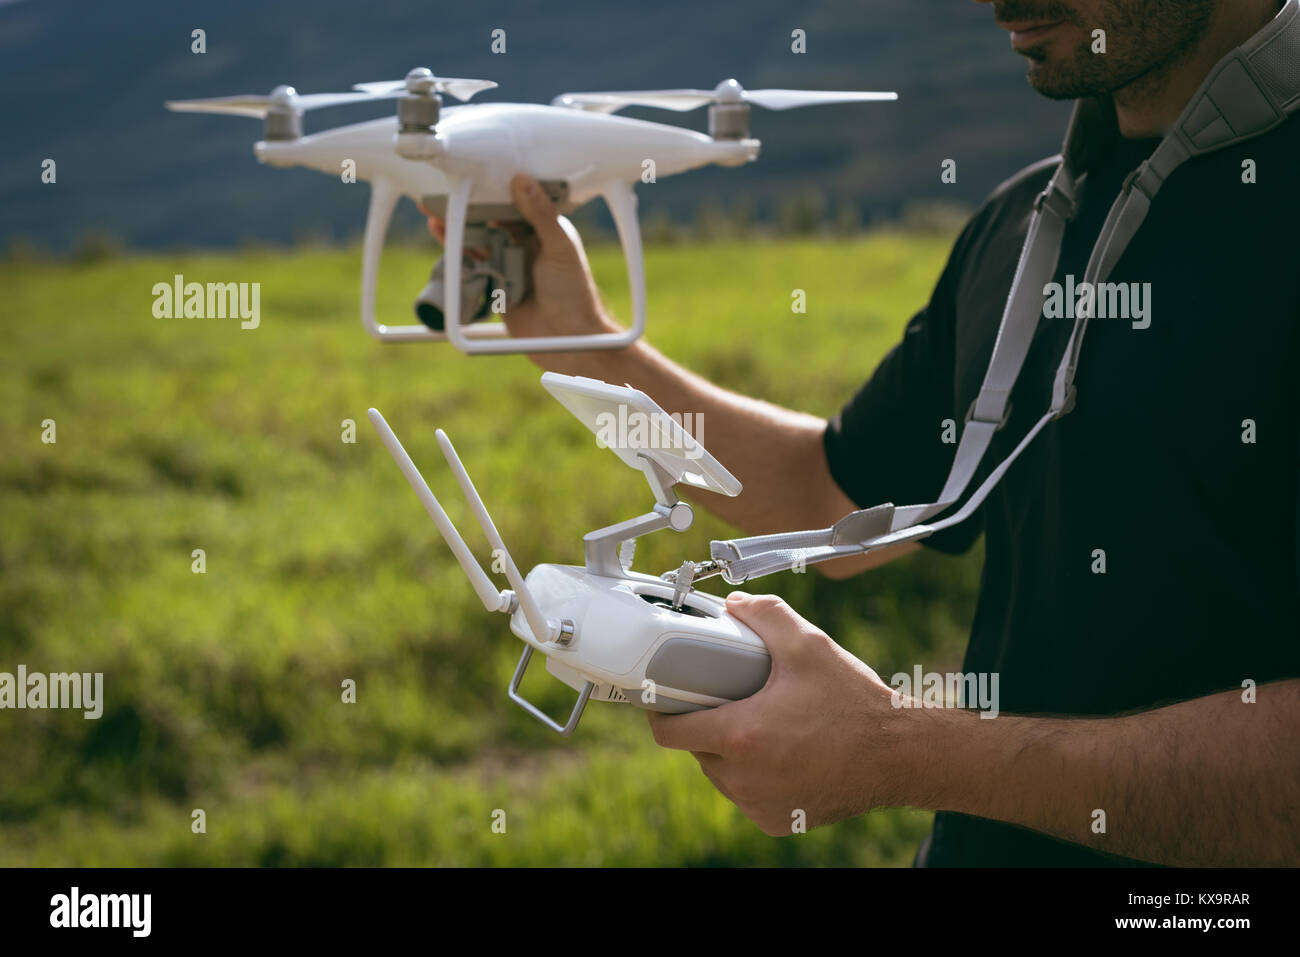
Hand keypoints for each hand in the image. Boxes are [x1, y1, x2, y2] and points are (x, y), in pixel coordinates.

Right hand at [421, 173, 623, 369]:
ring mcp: (508, 263)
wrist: (568, 339)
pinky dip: (455, 251)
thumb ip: (541, 215)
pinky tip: (442, 237)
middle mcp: (525, 243)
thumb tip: (522, 179)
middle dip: (470, 205)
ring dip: (458, 226)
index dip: (496, 187)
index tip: (475, 172)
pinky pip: (471, 264)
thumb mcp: (560, 247)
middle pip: (492, 218)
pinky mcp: (494, 284)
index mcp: (544, 229)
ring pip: (478, 239)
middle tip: (447, 189)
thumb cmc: (574, 293)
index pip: (516, 201)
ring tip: (436, 211)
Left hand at [647, 592, 907, 835]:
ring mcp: (760, 805)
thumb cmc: (855, 704)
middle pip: (697, 750)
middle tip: (734, 701)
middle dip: (708, 724)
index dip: (664, 710)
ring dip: (731, 752)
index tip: (671, 696)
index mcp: (741, 736)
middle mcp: (744, 779)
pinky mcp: (777, 822)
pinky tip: (780, 754)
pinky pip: (748, 795)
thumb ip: (765, 615)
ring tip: (762, 725)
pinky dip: (755, 777)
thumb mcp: (809, 645)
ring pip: (721, 775)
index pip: (670, 731)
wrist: (899, 756)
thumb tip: (734, 605)